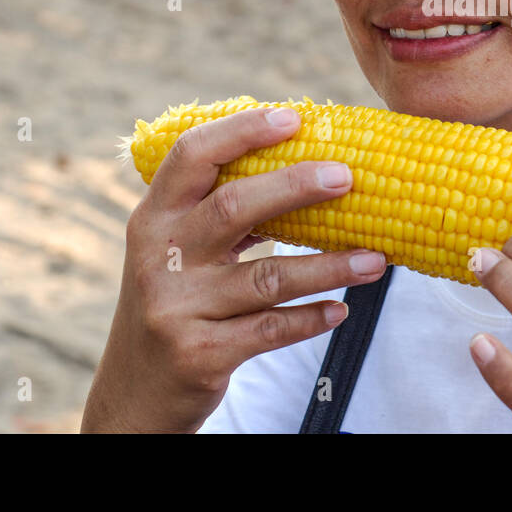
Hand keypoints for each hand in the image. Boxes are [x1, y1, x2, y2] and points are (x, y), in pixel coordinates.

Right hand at [81, 106, 386, 432]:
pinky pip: (270, 330)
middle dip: (295, 186)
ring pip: (267, 276)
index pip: (191, 156)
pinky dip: (311, 318)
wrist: (134, 394)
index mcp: (153, 218)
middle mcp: (158, 257)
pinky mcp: (200, 354)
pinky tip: (341, 310)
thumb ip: (223, 212)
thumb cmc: (175, 303)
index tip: (294, 117)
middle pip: (233, 206)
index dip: (242, 130)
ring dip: (330, 266)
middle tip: (348, 176)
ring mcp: (177, 307)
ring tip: (377, 259)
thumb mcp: (178, 251)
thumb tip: (309, 165)